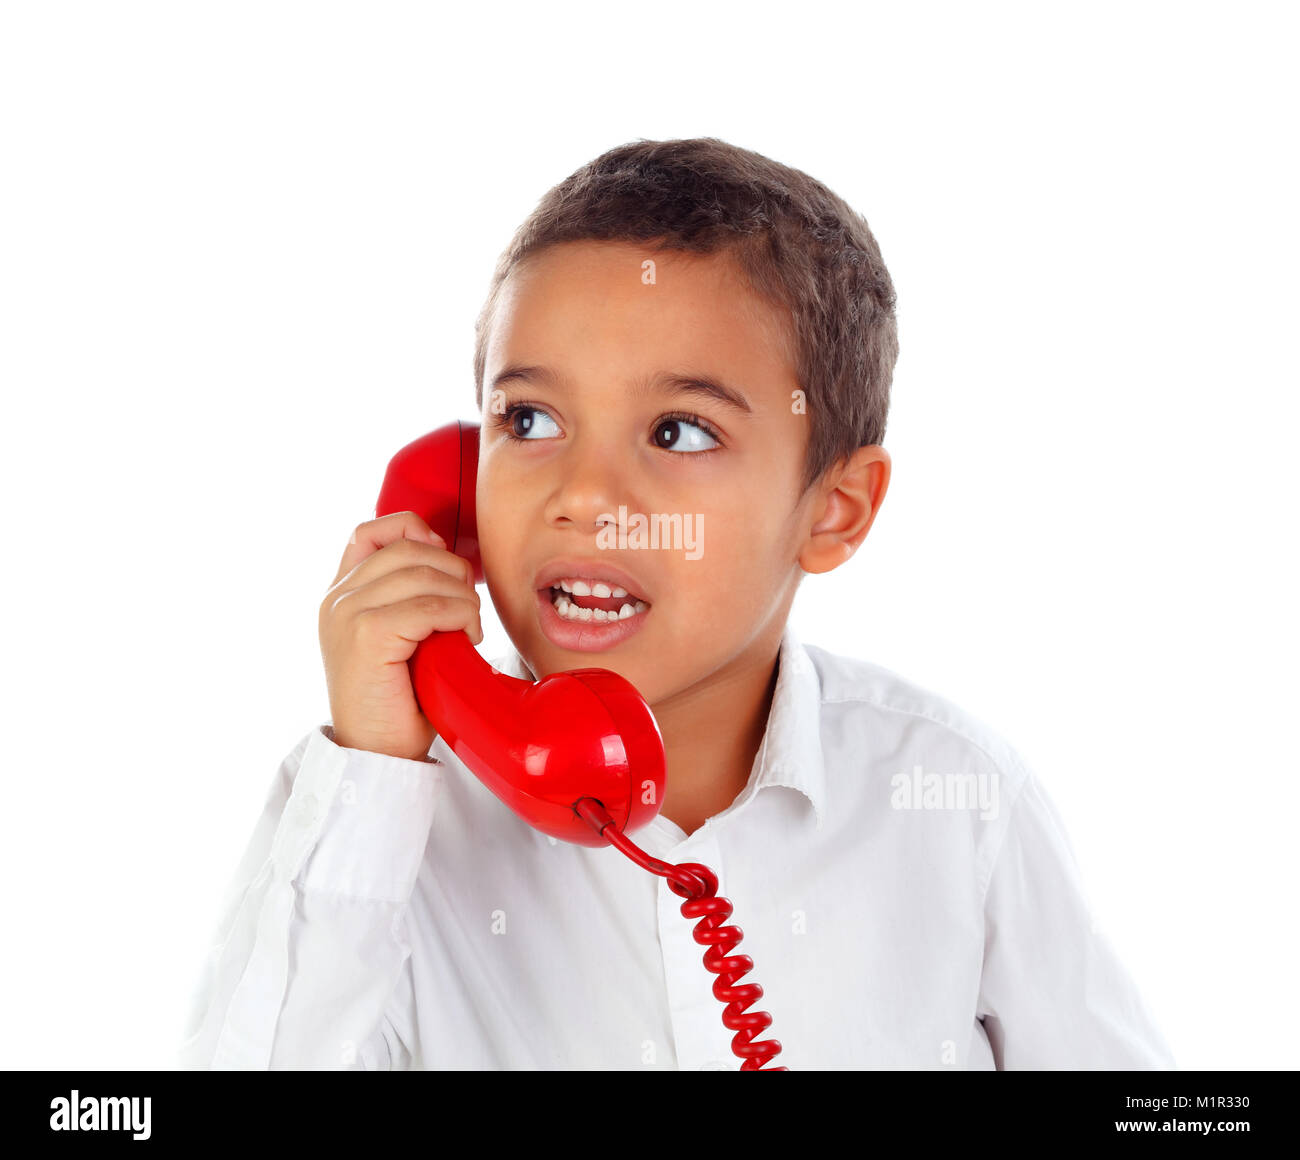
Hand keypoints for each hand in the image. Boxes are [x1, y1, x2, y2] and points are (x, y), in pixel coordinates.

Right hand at [318, 511, 482, 760]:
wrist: (377, 754)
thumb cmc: (400, 700)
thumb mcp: (402, 635)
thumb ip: (409, 596)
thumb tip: (450, 558)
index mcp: (341, 594)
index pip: (372, 531)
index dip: (417, 532)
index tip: (445, 569)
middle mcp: (338, 598)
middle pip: (410, 548)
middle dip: (454, 572)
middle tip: (468, 610)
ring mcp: (348, 613)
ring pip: (425, 574)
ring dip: (463, 599)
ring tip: (469, 630)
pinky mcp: (366, 635)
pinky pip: (431, 606)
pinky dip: (461, 618)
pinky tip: (466, 641)